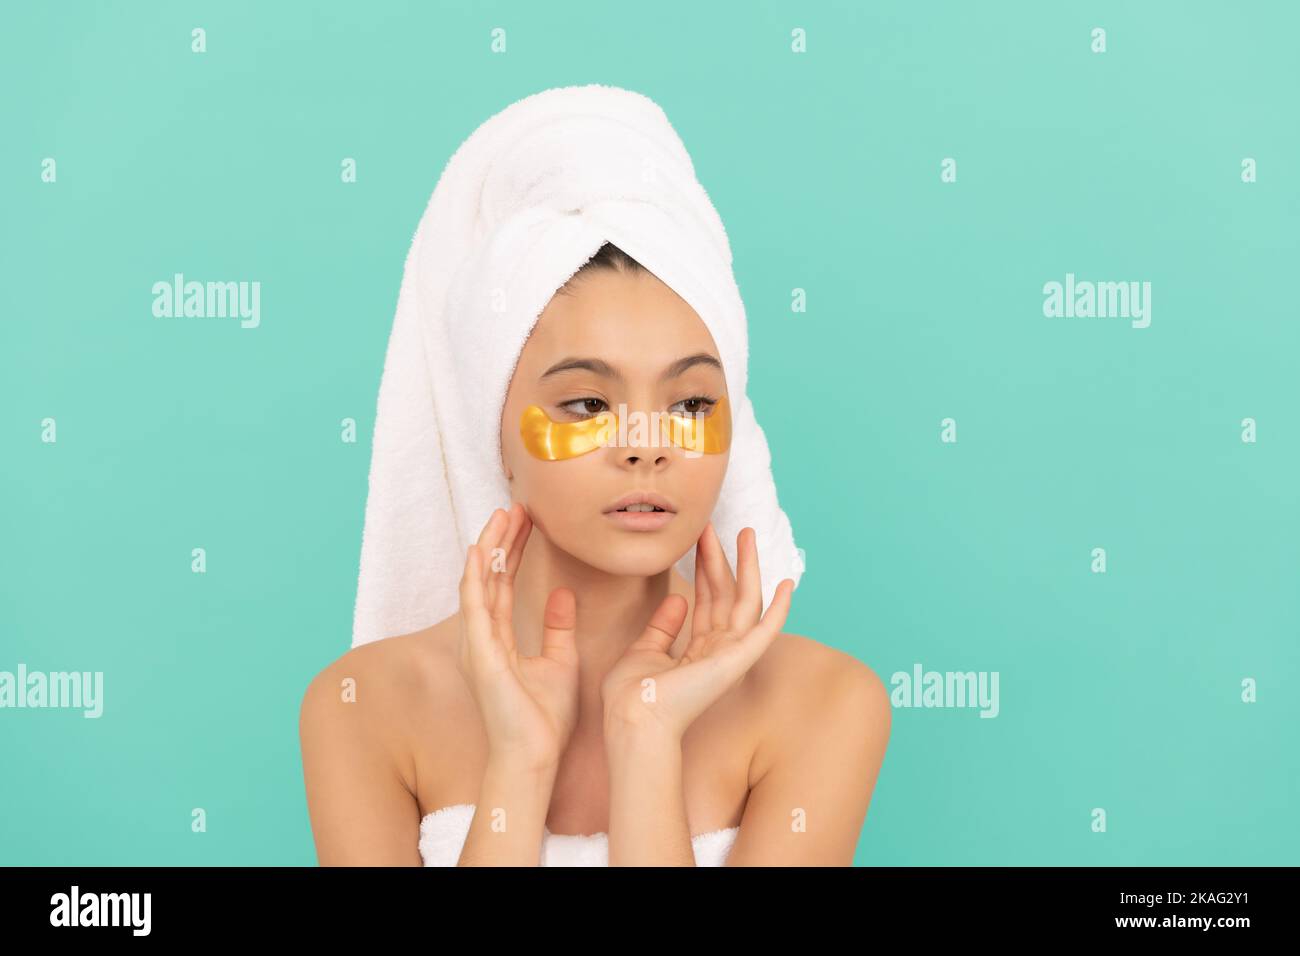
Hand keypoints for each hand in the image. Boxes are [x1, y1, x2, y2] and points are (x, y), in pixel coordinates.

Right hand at [455, 503, 579, 769]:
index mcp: (498, 638)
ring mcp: (476, 643)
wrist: (535, 756)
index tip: (529, 520)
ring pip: (479, 582)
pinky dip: (477, 574)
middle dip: (503, 538)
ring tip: (504, 513)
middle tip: (518, 505)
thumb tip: (561, 594)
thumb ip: (558, 628)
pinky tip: (483, 548)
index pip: (504, 582)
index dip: (515, 549)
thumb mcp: (560, 661)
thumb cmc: (544, 718)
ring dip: (491, 546)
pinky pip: (474, 605)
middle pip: (490, 575)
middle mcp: (481, 636)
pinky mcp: (478, 653)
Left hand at [600, 521, 793, 741]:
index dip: (705, 568)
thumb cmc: (631, 695)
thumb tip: (678, 598)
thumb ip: (663, 626)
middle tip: (714, 525)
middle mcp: (719, 652)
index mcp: (698, 651)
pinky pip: (765, 630)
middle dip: (721, 558)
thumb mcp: (643, 649)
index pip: (708, 601)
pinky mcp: (737, 659)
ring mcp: (731, 655)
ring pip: (745, 601)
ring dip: (747, 566)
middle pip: (725, 595)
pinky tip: (787, 583)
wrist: (632, 717)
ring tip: (746, 533)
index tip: (700, 537)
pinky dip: (780, 608)